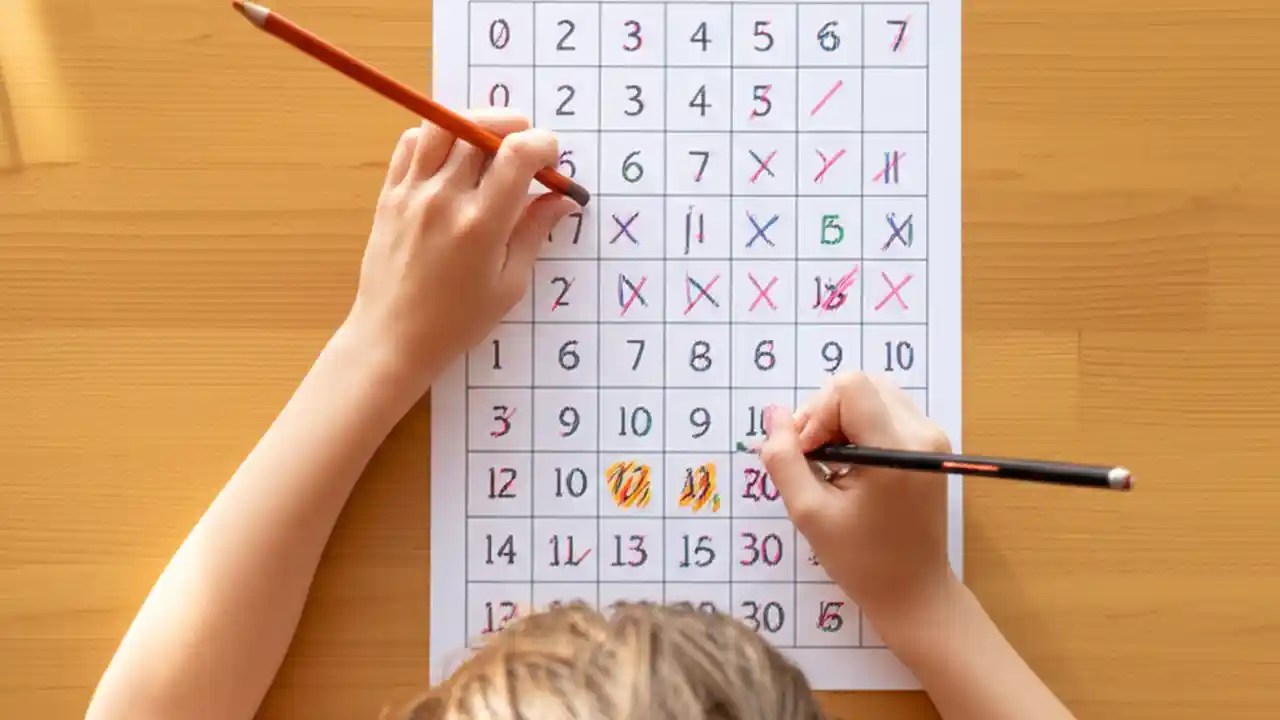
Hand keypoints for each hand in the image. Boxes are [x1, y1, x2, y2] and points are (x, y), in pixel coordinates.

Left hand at [343, 108, 576, 393]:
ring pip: (443, 124)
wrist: (393, 338)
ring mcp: (412, 192)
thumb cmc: (457, 321)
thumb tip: (561, 199)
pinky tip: (452, 158)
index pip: (518, 153)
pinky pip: (411, 142)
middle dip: (514, 130)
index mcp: (481, 224)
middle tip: (525, 154)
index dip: (543, 145)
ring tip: (489, 145)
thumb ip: (534, 232)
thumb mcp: (509, 284)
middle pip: (482, 128)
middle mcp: (444, 199)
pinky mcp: (390, 194)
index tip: (551, 163)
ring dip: (474, 123)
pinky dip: (436, 136)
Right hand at [758, 372, 954, 641]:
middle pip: (861, 385)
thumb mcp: (809, 512)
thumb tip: (773, 414)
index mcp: (896, 449)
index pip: (849, 387)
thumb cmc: (860, 561)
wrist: (914, 592)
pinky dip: (860, 427)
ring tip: (830, 462)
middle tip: (813, 458)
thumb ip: (784, 458)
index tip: (807, 454)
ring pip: (873, 394)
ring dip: (842, 419)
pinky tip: (850, 465)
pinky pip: (886, 412)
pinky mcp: (931, 446)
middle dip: (826, 413)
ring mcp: (932, 437)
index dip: (816, 412)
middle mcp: (922, 432)